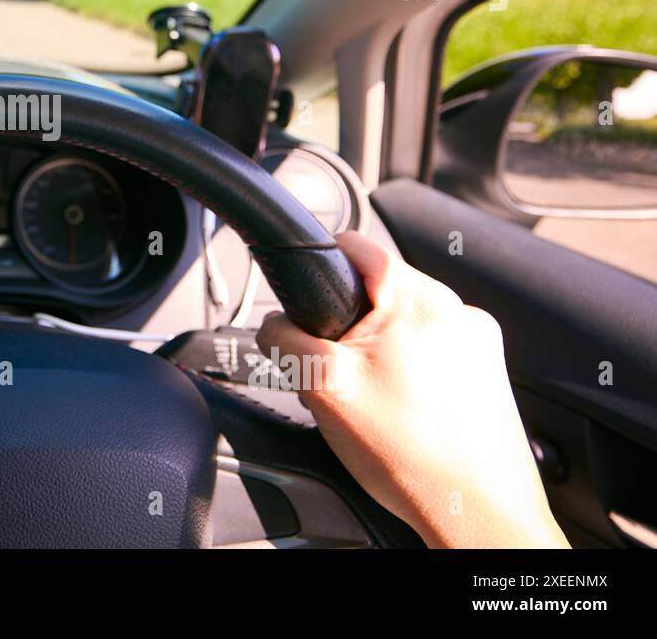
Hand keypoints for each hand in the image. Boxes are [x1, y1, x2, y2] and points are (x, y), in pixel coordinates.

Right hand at [256, 231, 568, 548]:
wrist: (477, 515)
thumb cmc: (415, 459)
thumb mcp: (326, 386)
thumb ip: (288, 340)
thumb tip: (273, 326)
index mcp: (420, 299)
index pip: (356, 247)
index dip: (319, 270)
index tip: (311, 308)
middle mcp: (459, 312)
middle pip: (378, 292)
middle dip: (351, 328)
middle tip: (345, 376)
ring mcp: (479, 345)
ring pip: (405, 327)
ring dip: (382, 354)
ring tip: (379, 403)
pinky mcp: (488, 374)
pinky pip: (433, 356)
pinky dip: (413, 376)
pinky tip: (406, 415)